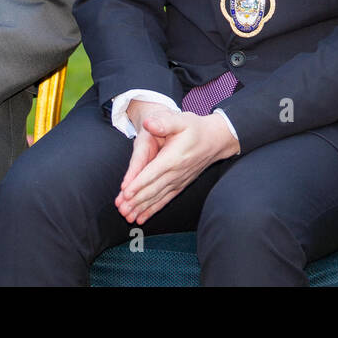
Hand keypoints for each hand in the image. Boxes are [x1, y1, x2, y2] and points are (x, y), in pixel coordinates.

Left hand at [115, 109, 238, 223]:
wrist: (216, 140)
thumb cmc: (196, 129)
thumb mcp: (181, 120)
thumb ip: (164, 122)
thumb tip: (148, 123)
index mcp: (173, 157)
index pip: (152, 172)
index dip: (139, 183)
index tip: (126, 193)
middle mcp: (176, 172)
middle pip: (152, 189)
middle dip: (135, 200)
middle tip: (121, 208)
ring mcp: (178, 181)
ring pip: (157, 197)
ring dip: (141, 207)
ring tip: (127, 217)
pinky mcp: (180, 185)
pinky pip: (165, 200)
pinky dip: (153, 209)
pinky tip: (142, 217)